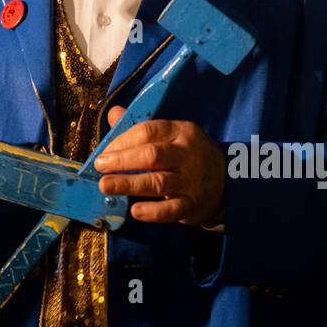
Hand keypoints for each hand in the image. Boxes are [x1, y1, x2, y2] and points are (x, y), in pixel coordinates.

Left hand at [92, 106, 225, 226]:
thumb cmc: (187, 154)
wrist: (227, 178)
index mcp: (180, 131)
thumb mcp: (171, 134)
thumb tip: (113, 113)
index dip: (122, 141)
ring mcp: (192, 180)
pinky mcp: (193, 204)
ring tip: (106, 186)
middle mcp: (187, 154)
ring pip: (159, 182)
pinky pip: (172, 209)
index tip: (103, 152)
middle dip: (122, 160)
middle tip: (100, 167)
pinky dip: (153, 212)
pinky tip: (135, 211)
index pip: (148, 131)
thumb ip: (141, 127)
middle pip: (152, 155)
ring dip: (129, 184)